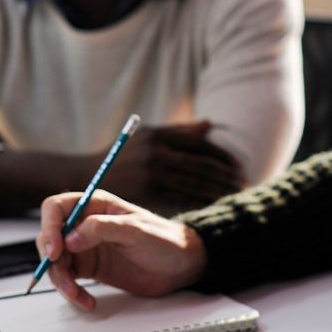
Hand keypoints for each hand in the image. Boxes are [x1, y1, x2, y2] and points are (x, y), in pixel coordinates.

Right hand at [36, 190, 207, 309]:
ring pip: (56, 262)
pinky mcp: (90, 268)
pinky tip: (86, 301)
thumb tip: (69, 238)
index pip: (56, 208)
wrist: (181, 265)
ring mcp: (85, 247)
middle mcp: (84, 225)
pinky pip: (69, 279)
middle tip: (63, 276)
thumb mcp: (135, 230)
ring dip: (61, 280)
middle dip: (51, 258)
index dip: (49, 227)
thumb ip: (101, 229)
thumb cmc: (164, 240)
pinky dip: (72, 292)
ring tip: (77, 294)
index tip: (55, 250)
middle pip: (50, 237)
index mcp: (94, 205)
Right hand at [100, 120, 243, 213]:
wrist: (86, 177)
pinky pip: (181, 201)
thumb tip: (210, 124)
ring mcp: (152, 176)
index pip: (201, 146)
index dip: (224, 158)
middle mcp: (157, 154)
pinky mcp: (147, 196)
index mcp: (160, 137)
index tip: (239, 167)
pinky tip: (213, 207)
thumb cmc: (123, 156)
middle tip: (245, 183)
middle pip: (202, 167)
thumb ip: (180, 132)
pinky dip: (201, 204)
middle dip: (226, 176)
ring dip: (220, 191)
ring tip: (235, 195)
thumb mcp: (148, 137)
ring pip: (195, 185)